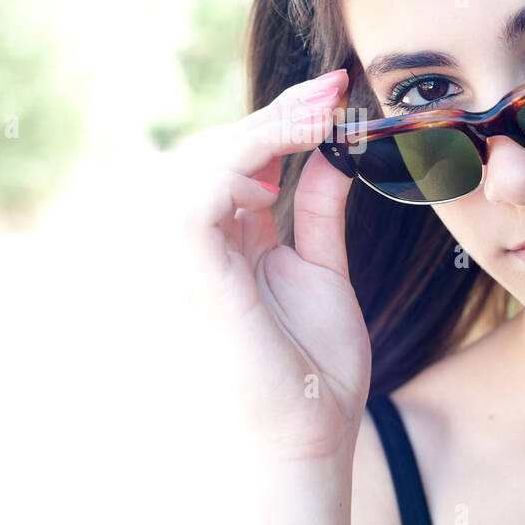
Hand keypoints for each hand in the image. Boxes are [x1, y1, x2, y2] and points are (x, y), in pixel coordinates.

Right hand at [161, 69, 370, 463]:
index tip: (336, 93)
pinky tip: (275, 178)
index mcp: (227, 242)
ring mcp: (189, 261)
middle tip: (334, 89)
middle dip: (276, 113)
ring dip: (260, 132)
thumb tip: (328, 159)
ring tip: (317, 120)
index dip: (281, 121)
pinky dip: (232, 173)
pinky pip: (193, 202)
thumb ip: (317, 214)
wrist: (311, 436)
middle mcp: (199, 246)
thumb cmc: (317, 368)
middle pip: (217, 152)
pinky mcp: (192, 276)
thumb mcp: (324, 271)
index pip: (239, 161)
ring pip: (199, 165)